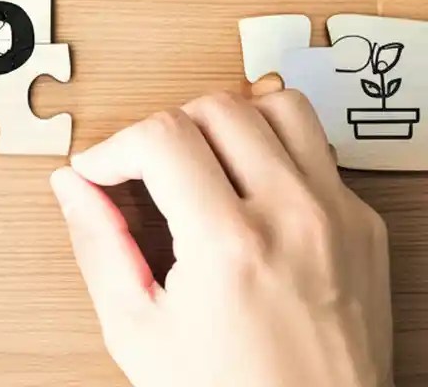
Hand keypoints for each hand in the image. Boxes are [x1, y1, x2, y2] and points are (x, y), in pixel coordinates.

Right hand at [51, 91, 391, 386]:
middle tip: (145, 172)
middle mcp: (294, 218)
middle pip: (217, 107)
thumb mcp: (138, 331)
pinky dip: (273, 156)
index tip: (99, 173)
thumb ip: (98, 246)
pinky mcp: (364, 225)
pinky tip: (246, 195)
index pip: (162, 136)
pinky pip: (318, 152)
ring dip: (228, 124)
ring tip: (200, 166)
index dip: (113, 147)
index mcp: (231, 246)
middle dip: (164, 129)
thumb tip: (73, 186)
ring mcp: (339, 217)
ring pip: (281, 108)